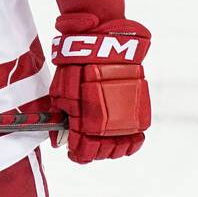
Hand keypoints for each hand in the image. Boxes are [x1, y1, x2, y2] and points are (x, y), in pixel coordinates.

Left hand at [49, 14, 150, 163]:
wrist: (106, 41)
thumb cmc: (79, 63)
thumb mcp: (62, 89)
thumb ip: (62, 114)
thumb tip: (57, 137)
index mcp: (87, 120)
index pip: (84, 151)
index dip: (78, 155)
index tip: (75, 153)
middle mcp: (109, 121)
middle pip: (102, 152)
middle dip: (93, 152)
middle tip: (88, 147)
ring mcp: (126, 116)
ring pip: (120, 147)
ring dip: (111, 149)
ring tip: (104, 144)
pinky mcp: (139, 108)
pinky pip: (138, 136)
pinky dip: (130, 143)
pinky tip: (124, 141)